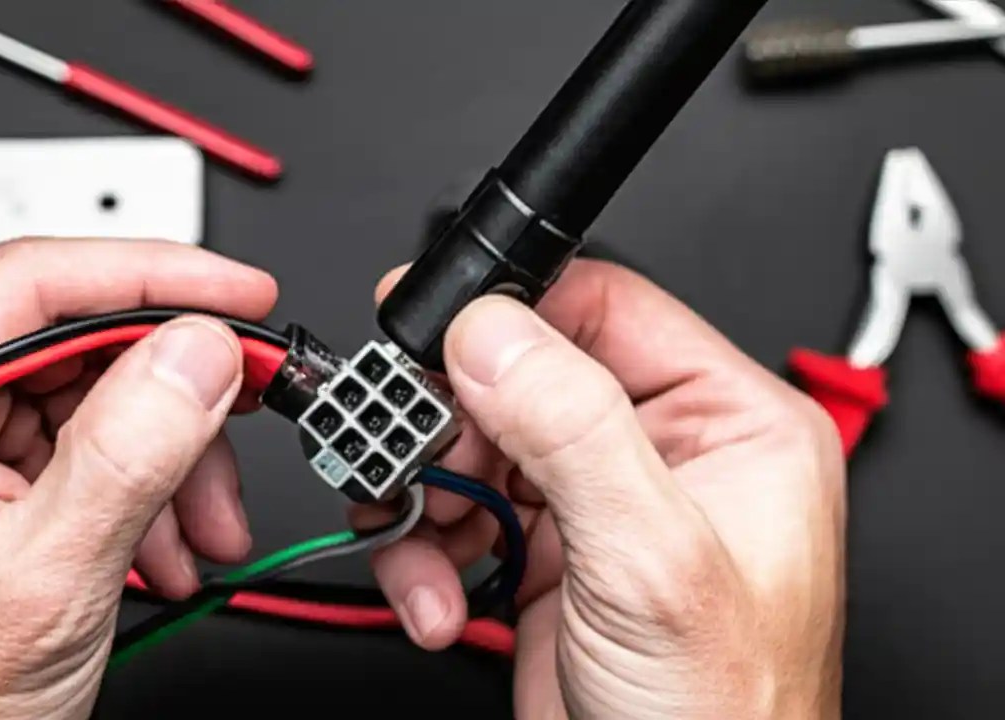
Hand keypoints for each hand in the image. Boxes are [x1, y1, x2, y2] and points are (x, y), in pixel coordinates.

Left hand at [0, 239, 277, 718]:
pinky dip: (148, 491)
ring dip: (172, 463)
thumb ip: (125, 455)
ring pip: (99, 396)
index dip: (151, 276)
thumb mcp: (42, 583)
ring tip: (200, 535)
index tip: (240, 295)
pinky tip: (166, 548)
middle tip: (247, 415)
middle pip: (76, 341)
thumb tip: (196, 350)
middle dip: (175, 401)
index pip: (29, 286)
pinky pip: (91, 444)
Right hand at [366, 260, 844, 718]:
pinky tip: (437, 595)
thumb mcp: (651, 562)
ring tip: (422, 536)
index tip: (432, 329)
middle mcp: (662, 455)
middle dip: (452, 422)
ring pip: (475, 444)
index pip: (606, 310)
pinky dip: (425, 552)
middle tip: (412, 454)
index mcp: (728, 424)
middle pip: (522, 377)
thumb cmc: (725, 719)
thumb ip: (573, 431)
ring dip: (427, 493)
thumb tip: (491, 334)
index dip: (510, 312)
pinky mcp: (544, 556)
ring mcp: (597, 507)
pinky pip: (457, 513)